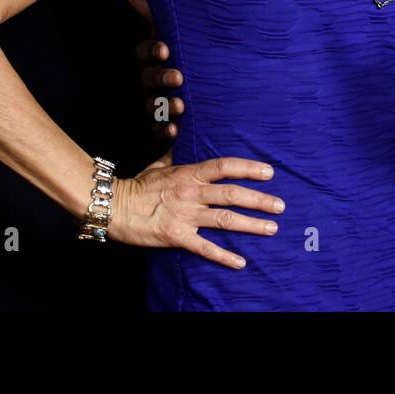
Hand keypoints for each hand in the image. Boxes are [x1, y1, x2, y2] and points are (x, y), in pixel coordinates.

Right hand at [108, 152, 283, 268]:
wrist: (113, 207)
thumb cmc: (138, 185)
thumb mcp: (160, 164)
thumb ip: (177, 152)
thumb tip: (182, 131)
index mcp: (189, 173)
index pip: (225, 166)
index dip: (249, 168)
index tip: (269, 172)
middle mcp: (191, 193)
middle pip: (232, 195)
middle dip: (260, 200)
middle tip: (280, 206)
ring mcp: (185, 215)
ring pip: (225, 220)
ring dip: (251, 225)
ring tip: (271, 229)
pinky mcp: (176, 237)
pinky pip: (204, 248)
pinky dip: (224, 256)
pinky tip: (241, 262)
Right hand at [125, 0, 181, 139]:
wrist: (218, 81)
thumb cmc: (194, 49)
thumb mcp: (180, 29)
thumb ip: (158, 9)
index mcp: (155, 55)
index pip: (144, 51)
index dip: (152, 50)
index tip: (166, 49)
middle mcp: (151, 78)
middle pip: (147, 79)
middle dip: (160, 78)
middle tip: (178, 77)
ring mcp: (157, 100)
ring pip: (152, 105)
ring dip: (163, 106)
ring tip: (179, 107)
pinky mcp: (167, 121)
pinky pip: (159, 129)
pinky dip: (164, 130)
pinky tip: (175, 131)